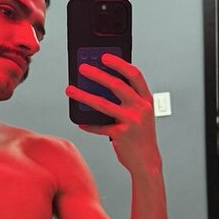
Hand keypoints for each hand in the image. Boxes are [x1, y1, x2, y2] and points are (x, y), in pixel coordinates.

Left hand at [65, 54, 161, 173]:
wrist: (147, 162)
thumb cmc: (141, 136)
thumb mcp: (140, 114)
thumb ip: (127, 101)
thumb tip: (101, 86)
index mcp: (146, 100)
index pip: (134, 75)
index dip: (119, 64)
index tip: (104, 56)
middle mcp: (141, 108)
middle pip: (117, 86)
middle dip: (97, 75)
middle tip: (82, 69)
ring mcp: (131, 121)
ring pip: (103, 104)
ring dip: (84, 96)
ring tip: (70, 90)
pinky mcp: (121, 135)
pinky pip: (99, 126)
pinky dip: (89, 124)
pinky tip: (81, 121)